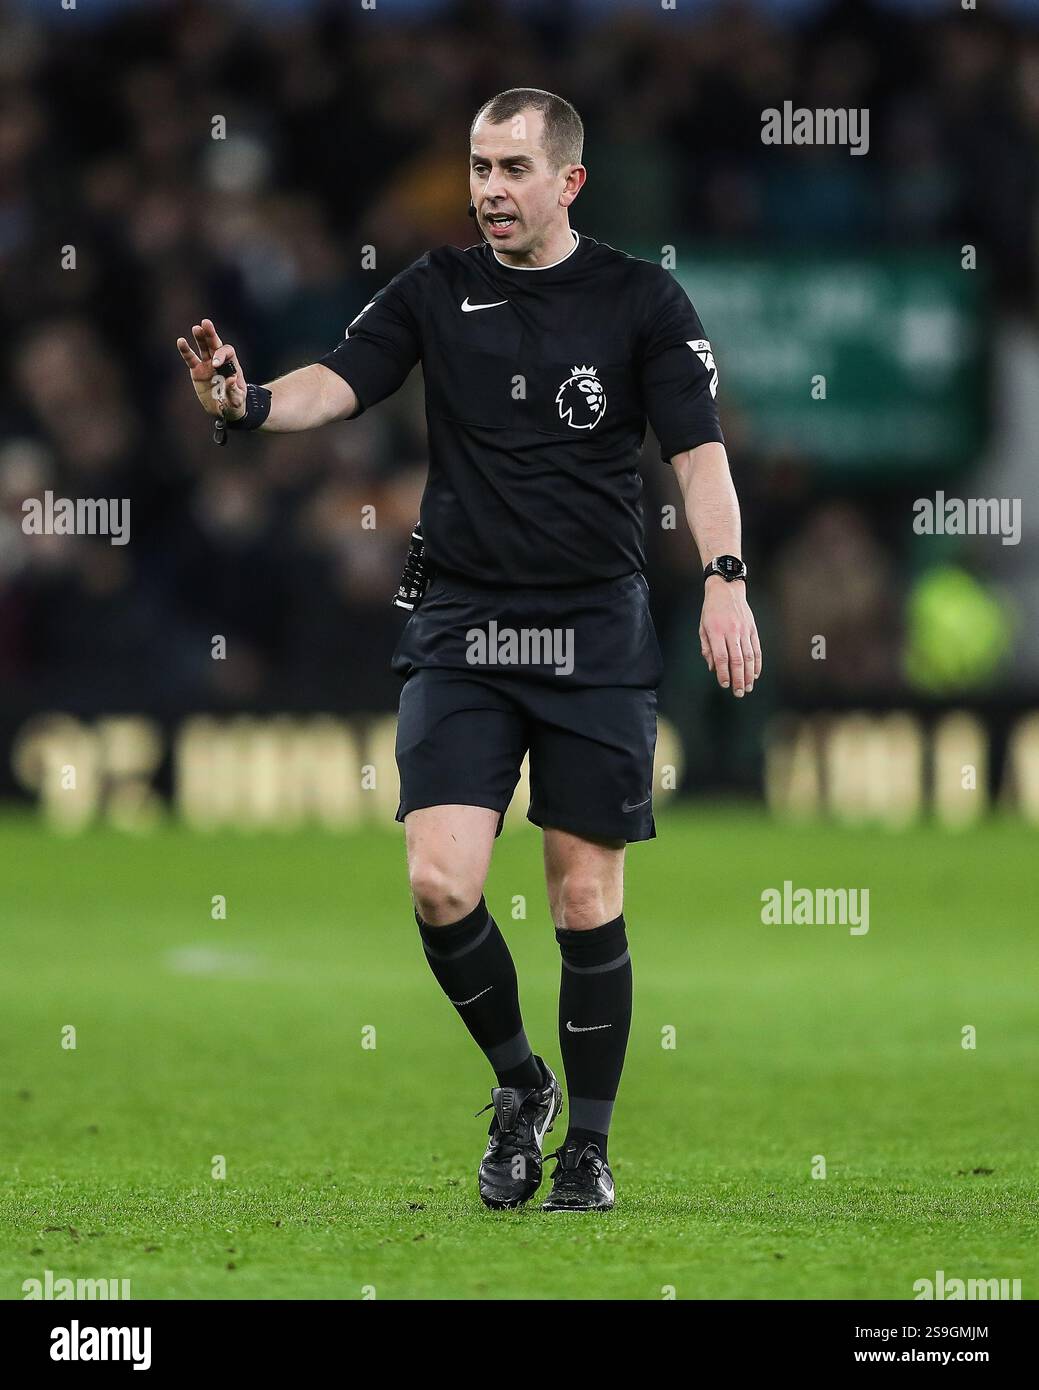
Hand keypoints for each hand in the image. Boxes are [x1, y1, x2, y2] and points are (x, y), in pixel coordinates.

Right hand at [176, 318, 246, 420]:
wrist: (224, 410)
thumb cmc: (234, 404)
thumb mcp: (237, 399)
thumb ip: (234, 390)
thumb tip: (231, 379)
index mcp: (232, 366)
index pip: (227, 352)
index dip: (221, 355)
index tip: (215, 364)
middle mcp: (220, 362)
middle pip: (216, 344)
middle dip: (211, 334)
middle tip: (206, 323)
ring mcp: (207, 365)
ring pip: (203, 348)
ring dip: (200, 337)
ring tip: (196, 328)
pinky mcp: (197, 371)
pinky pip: (190, 359)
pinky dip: (185, 351)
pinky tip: (181, 341)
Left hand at [699, 578, 761, 697]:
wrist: (726, 590)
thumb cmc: (711, 610)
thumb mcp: (702, 628)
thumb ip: (707, 648)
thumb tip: (712, 668)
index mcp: (716, 631)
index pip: (721, 657)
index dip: (723, 673)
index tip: (724, 685)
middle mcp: (732, 631)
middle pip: (737, 660)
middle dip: (738, 679)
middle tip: (738, 693)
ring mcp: (744, 630)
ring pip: (749, 657)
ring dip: (749, 675)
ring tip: (748, 687)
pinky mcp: (753, 629)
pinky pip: (756, 649)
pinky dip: (757, 663)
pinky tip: (755, 674)